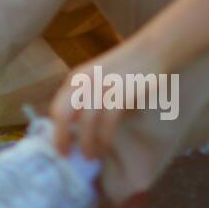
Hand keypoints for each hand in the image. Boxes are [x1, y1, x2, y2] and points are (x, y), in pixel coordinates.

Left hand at [47, 39, 168, 160]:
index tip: (60, 149)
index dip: (56, 132)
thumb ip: (86, 99)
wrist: (152, 50)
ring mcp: (103, 85)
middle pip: (63, 113)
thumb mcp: (98, 80)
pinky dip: (105, 136)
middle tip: (68, 157)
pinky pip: (108, 119)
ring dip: (87, 143)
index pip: (56, 108)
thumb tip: (77, 128)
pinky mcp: (123, 91)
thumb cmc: (126, 70)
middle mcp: (85, 81)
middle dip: (62, 138)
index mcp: (76, 79)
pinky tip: (106, 147)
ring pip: (86, 120)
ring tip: (90, 157)